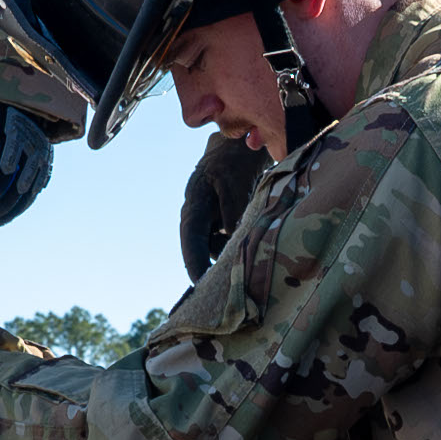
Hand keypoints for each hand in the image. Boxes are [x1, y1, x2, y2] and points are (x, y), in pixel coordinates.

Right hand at [178, 133, 263, 276]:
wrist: (235, 152)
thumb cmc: (232, 164)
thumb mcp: (232, 183)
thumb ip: (231, 209)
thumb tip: (231, 235)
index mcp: (194, 205)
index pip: (191, 238)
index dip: (194, 261)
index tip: (199, 282)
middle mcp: (196, 217)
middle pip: (200, 250)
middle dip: (209, 268)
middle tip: (225, 287)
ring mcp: (205, 222)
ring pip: (214, 248)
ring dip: (229, 253)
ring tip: (249, 251)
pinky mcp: (216, 225)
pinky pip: (223, 243)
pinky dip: (234, 246)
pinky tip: (249, 243)